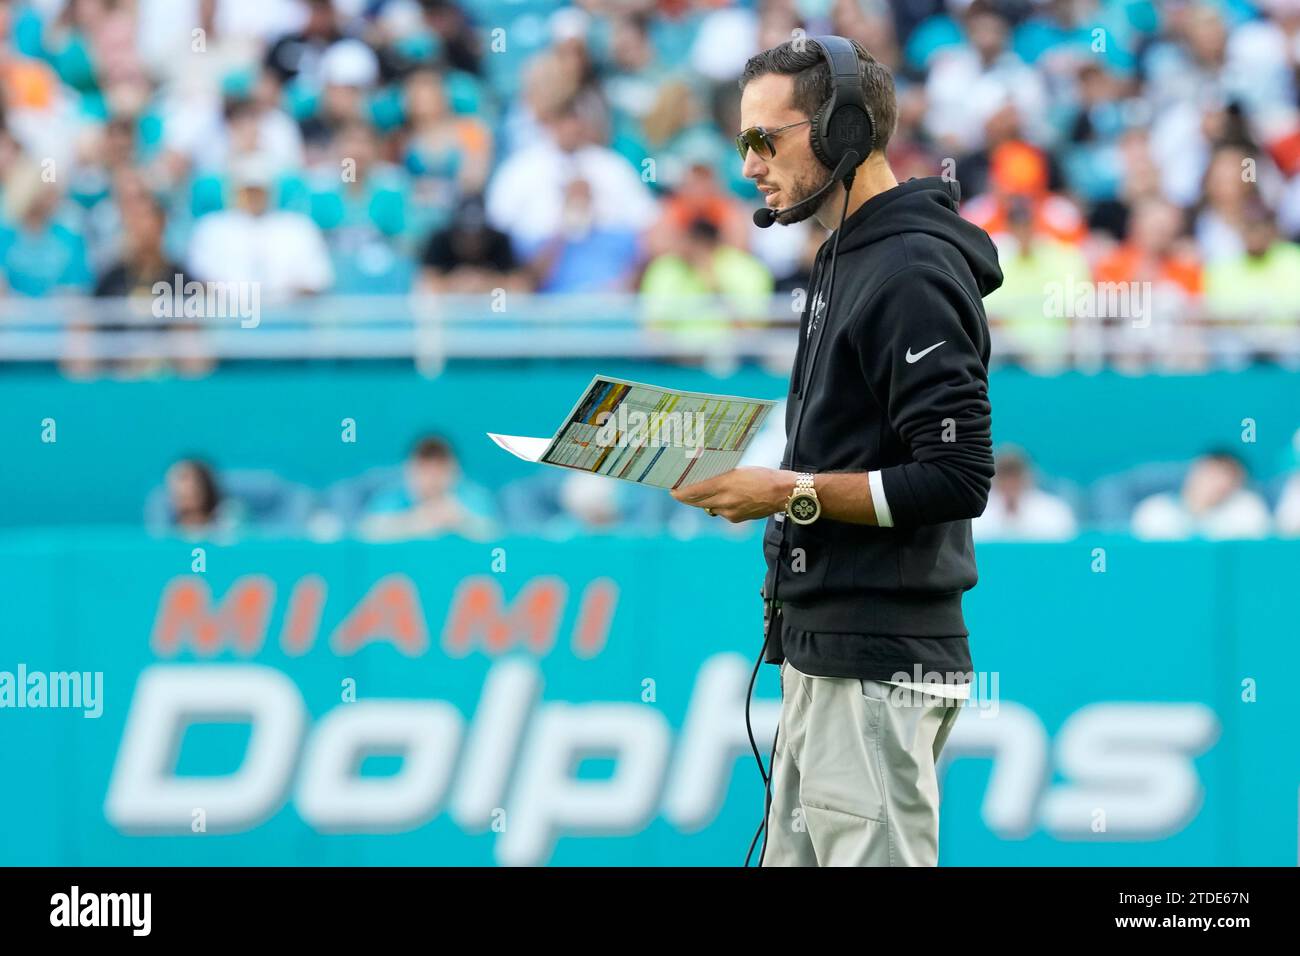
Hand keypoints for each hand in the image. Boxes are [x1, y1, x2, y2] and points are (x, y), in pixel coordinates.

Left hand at [670, 467, 795, 521]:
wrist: (783, 493)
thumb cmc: (763, 476)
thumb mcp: (739, 471)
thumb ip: (721, 477)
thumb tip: (705, 480)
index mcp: (725, 483)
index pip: (694, 491)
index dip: (681, 492)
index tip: (672, 490)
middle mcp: (725, 500)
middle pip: (697, 502)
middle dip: (687, 498)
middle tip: (679, 492)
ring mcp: (729, 511)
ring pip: (709, 507)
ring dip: (704, 502)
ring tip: (703, 493)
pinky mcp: (735, 518)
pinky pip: (721, 512)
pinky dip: (720, 506)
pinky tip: (727, 499)